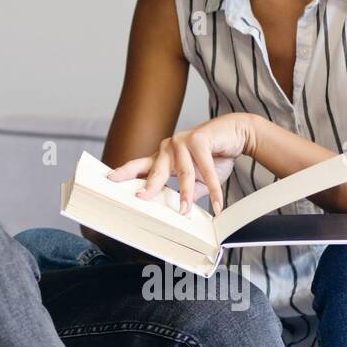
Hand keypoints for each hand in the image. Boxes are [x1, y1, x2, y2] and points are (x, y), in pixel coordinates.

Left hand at [107, 113, 256, 216]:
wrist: (237, 134)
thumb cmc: (215, 157)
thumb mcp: (198, 180)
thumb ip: (187, 192)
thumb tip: (180, 212)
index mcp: (163, 157)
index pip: (140, 166)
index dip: (124, 172)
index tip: (109, 179)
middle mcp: (168, 147)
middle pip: (156, 171)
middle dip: (149, 186)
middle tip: (140, 198)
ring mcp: (182, 141)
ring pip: (183, 173)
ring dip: (186, 194)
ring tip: (186, 211)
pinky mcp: (199, 139)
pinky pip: (205, 169)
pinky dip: (213, 188)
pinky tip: (218, 203)